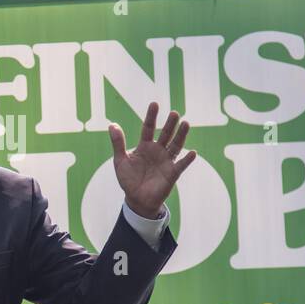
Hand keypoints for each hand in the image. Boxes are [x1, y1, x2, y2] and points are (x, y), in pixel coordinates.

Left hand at [109, 102, 195, 218]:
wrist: (136, 199)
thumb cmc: (128, 179)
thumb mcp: (120, 160)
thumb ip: (118, 143)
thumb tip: (112, 125)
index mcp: (145, 146)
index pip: (148, 127)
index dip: (151, 116)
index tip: (154, 104)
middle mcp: (158, 150)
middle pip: (165, 134)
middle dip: (170, 124)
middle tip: (174, 113)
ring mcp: (166, 161)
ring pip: (176, 145)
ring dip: (181, 135)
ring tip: (186, 123)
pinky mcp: (172, 173)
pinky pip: (181, 165)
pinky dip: (187, 159)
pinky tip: (192, 152)